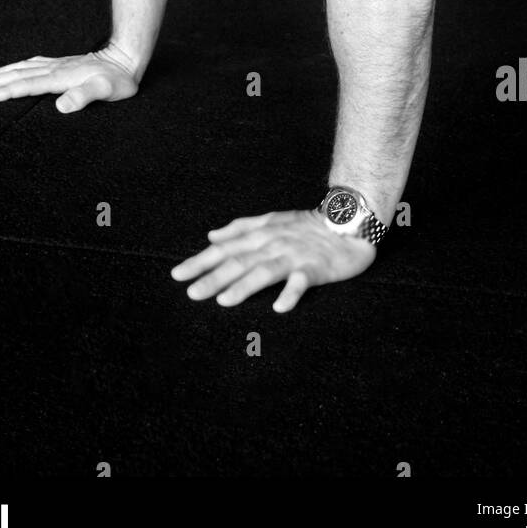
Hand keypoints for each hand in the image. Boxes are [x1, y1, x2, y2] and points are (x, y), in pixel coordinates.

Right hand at [0, 45, 138, 112]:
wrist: (126, 58)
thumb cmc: (118, 80)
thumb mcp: (106, 91)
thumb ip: (84, 97)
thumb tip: (61, 107)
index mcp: (61, 78)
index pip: (28, 85)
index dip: (8, 91)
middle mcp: (55, 69)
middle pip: (19, 75)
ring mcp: (56, 65)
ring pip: (22, 68)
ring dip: (2, 73)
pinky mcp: (60, 64)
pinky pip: (32, 64)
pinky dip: (16, 67)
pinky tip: (11, 69)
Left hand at [171, 208, 375, 312]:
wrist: (348, 220)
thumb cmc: (308, 224)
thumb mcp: (272, 220)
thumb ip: (241, 228)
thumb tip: (212, 235)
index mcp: (261, 233)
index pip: (225, 248)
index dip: (201, 261)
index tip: (178, 275)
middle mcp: (273, 243)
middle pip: (239, 261)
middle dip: (213, 277)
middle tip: (191, 293)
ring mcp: (294, 255)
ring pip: (265, 271)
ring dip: (244, 285)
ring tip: (224, 300)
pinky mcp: (316, 267)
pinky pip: (302, 281)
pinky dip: (291, 293)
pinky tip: (279, 307)